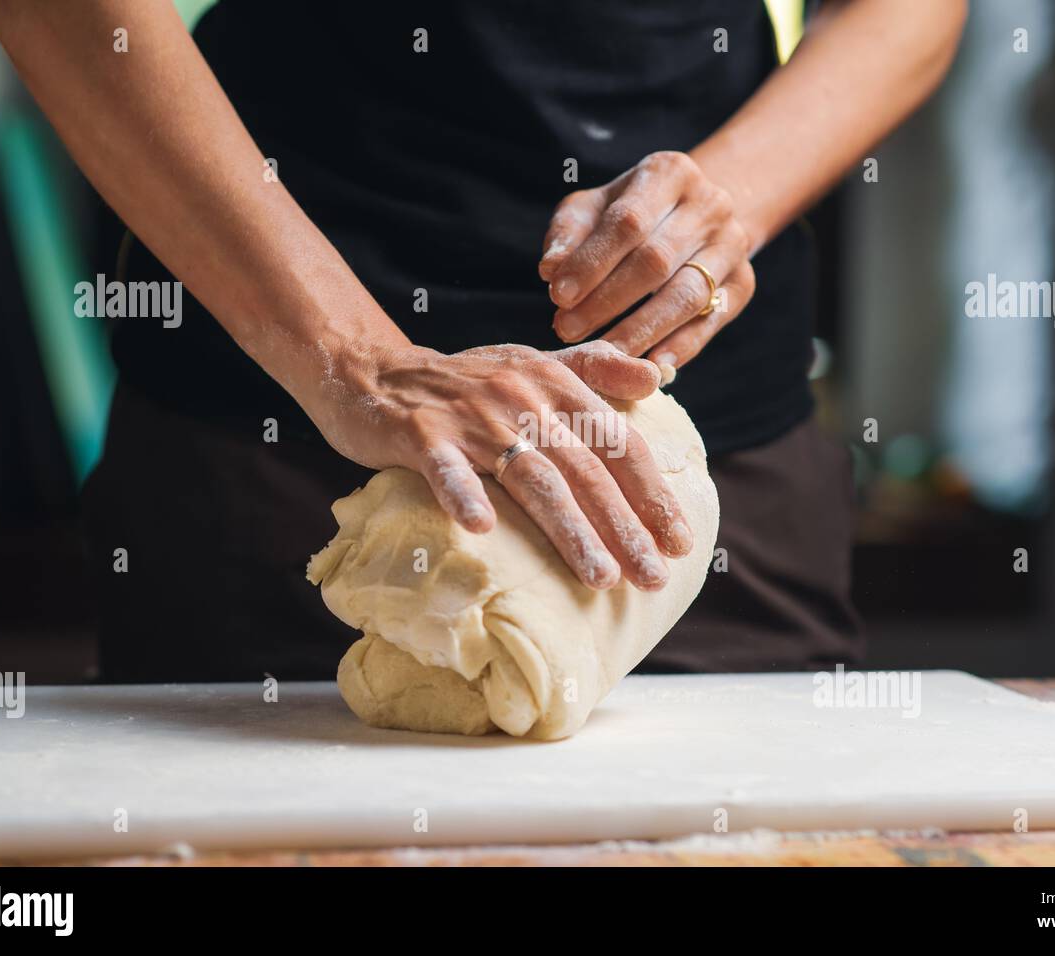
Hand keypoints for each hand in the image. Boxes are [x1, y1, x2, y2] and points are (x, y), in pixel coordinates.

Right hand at [298, 340, 693, 591]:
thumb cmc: (466, 383)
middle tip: (652, 577)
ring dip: (568, 529)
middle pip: (583, 468)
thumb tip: (657, 377)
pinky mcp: (419, 433)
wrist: (374, 372)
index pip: (617, 442)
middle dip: (623, 526)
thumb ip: (594, 370)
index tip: (680, 541)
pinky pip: (444, 468)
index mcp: (555, 382)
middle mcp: (521, 394)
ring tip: (600, 577)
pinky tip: (482, 529)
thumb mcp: (533, 365)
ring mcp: (470, 415)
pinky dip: (461, 495)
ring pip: (529, 477)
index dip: (651, 493)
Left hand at [540, 151, 755, 370]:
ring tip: (604, 354)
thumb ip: (569, 234)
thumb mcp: (595, 208)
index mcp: (670, 173)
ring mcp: (732, 243)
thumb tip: (551, 269)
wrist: (696, 216)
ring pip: (686, 294)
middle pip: (656, 260)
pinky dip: (682, 346)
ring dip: (641, 330)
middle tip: (567, 330)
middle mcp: (709, 204)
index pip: (627, 221)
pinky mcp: (743, 282)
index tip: (556, 296)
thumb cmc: (631, 214)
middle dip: (607, 301)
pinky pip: (712, 320)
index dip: (591, 262)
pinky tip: (652, 365)